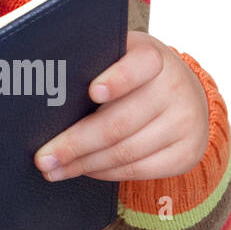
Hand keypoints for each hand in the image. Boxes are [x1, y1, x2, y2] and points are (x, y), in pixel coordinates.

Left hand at [34, 31, 209, 181]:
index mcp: (154, 57)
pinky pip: (139, 170)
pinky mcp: (186, 153)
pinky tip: (84, 170)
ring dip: (84, 164)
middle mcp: (175, 88)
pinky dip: (106, 172)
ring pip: (125, 152)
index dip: (116, 79)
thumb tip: (46, 90)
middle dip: (75, 143)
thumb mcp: (121, 57)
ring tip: (54, 169)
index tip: (92, 91)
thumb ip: (94, 64)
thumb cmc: (135, 73)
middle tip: (43, 157)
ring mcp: (185, 122)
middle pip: (119, 122)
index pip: (137, 65)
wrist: (187, 93)